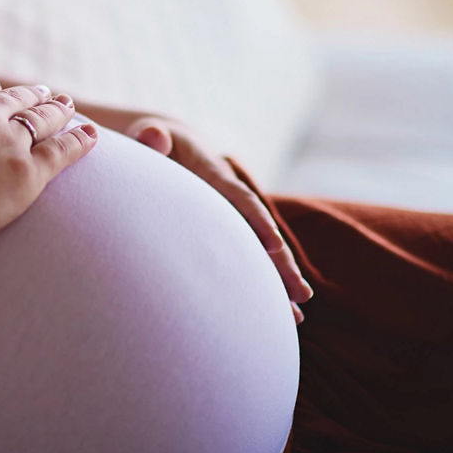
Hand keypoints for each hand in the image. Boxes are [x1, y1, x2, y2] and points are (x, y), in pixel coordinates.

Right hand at [0, 77, 98, 251]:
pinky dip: (79, 140)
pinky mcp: (28, 174)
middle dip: (32, 95)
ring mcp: (11, 143)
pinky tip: (92, 133)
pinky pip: (62, 151)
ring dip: (58, 110)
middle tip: (45, 92)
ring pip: (42, 120)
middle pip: (16, 100)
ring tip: (68, 105)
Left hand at [125, 115, 312, 323]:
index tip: (275, 248)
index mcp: (214, 174)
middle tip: (302, 295)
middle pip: (260, 233)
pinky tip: (274, 314)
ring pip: (257, 253)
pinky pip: (245, 259)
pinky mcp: (226, 231)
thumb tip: (153, 137)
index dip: (258, 222)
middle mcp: (230, 198)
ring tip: (296, 318)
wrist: (171, 145)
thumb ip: (152, 138)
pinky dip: (259, 285)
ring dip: (276, 282)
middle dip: (281, 264)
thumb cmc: (155, 143)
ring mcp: (230, 217)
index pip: (240, 200)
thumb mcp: (151, 135)